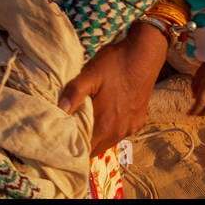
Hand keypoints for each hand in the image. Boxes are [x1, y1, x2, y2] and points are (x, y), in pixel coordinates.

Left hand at [59, 22, 166, 157]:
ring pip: (109, 140)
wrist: (145, 54)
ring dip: (98, 135)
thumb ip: (73, 94)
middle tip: (72, 129)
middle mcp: (120, 131)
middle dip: (84, 142)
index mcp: (105, 124)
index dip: (74, 146)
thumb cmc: (115, 64)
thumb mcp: (90, 75)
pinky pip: (121, 132)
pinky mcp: (138, 120)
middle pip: (97, 148)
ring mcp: (131, 126)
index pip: (86, 149)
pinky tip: (105, 114)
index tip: (64, 138)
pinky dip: (111, 129)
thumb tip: (59, 110)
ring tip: (86, 122)